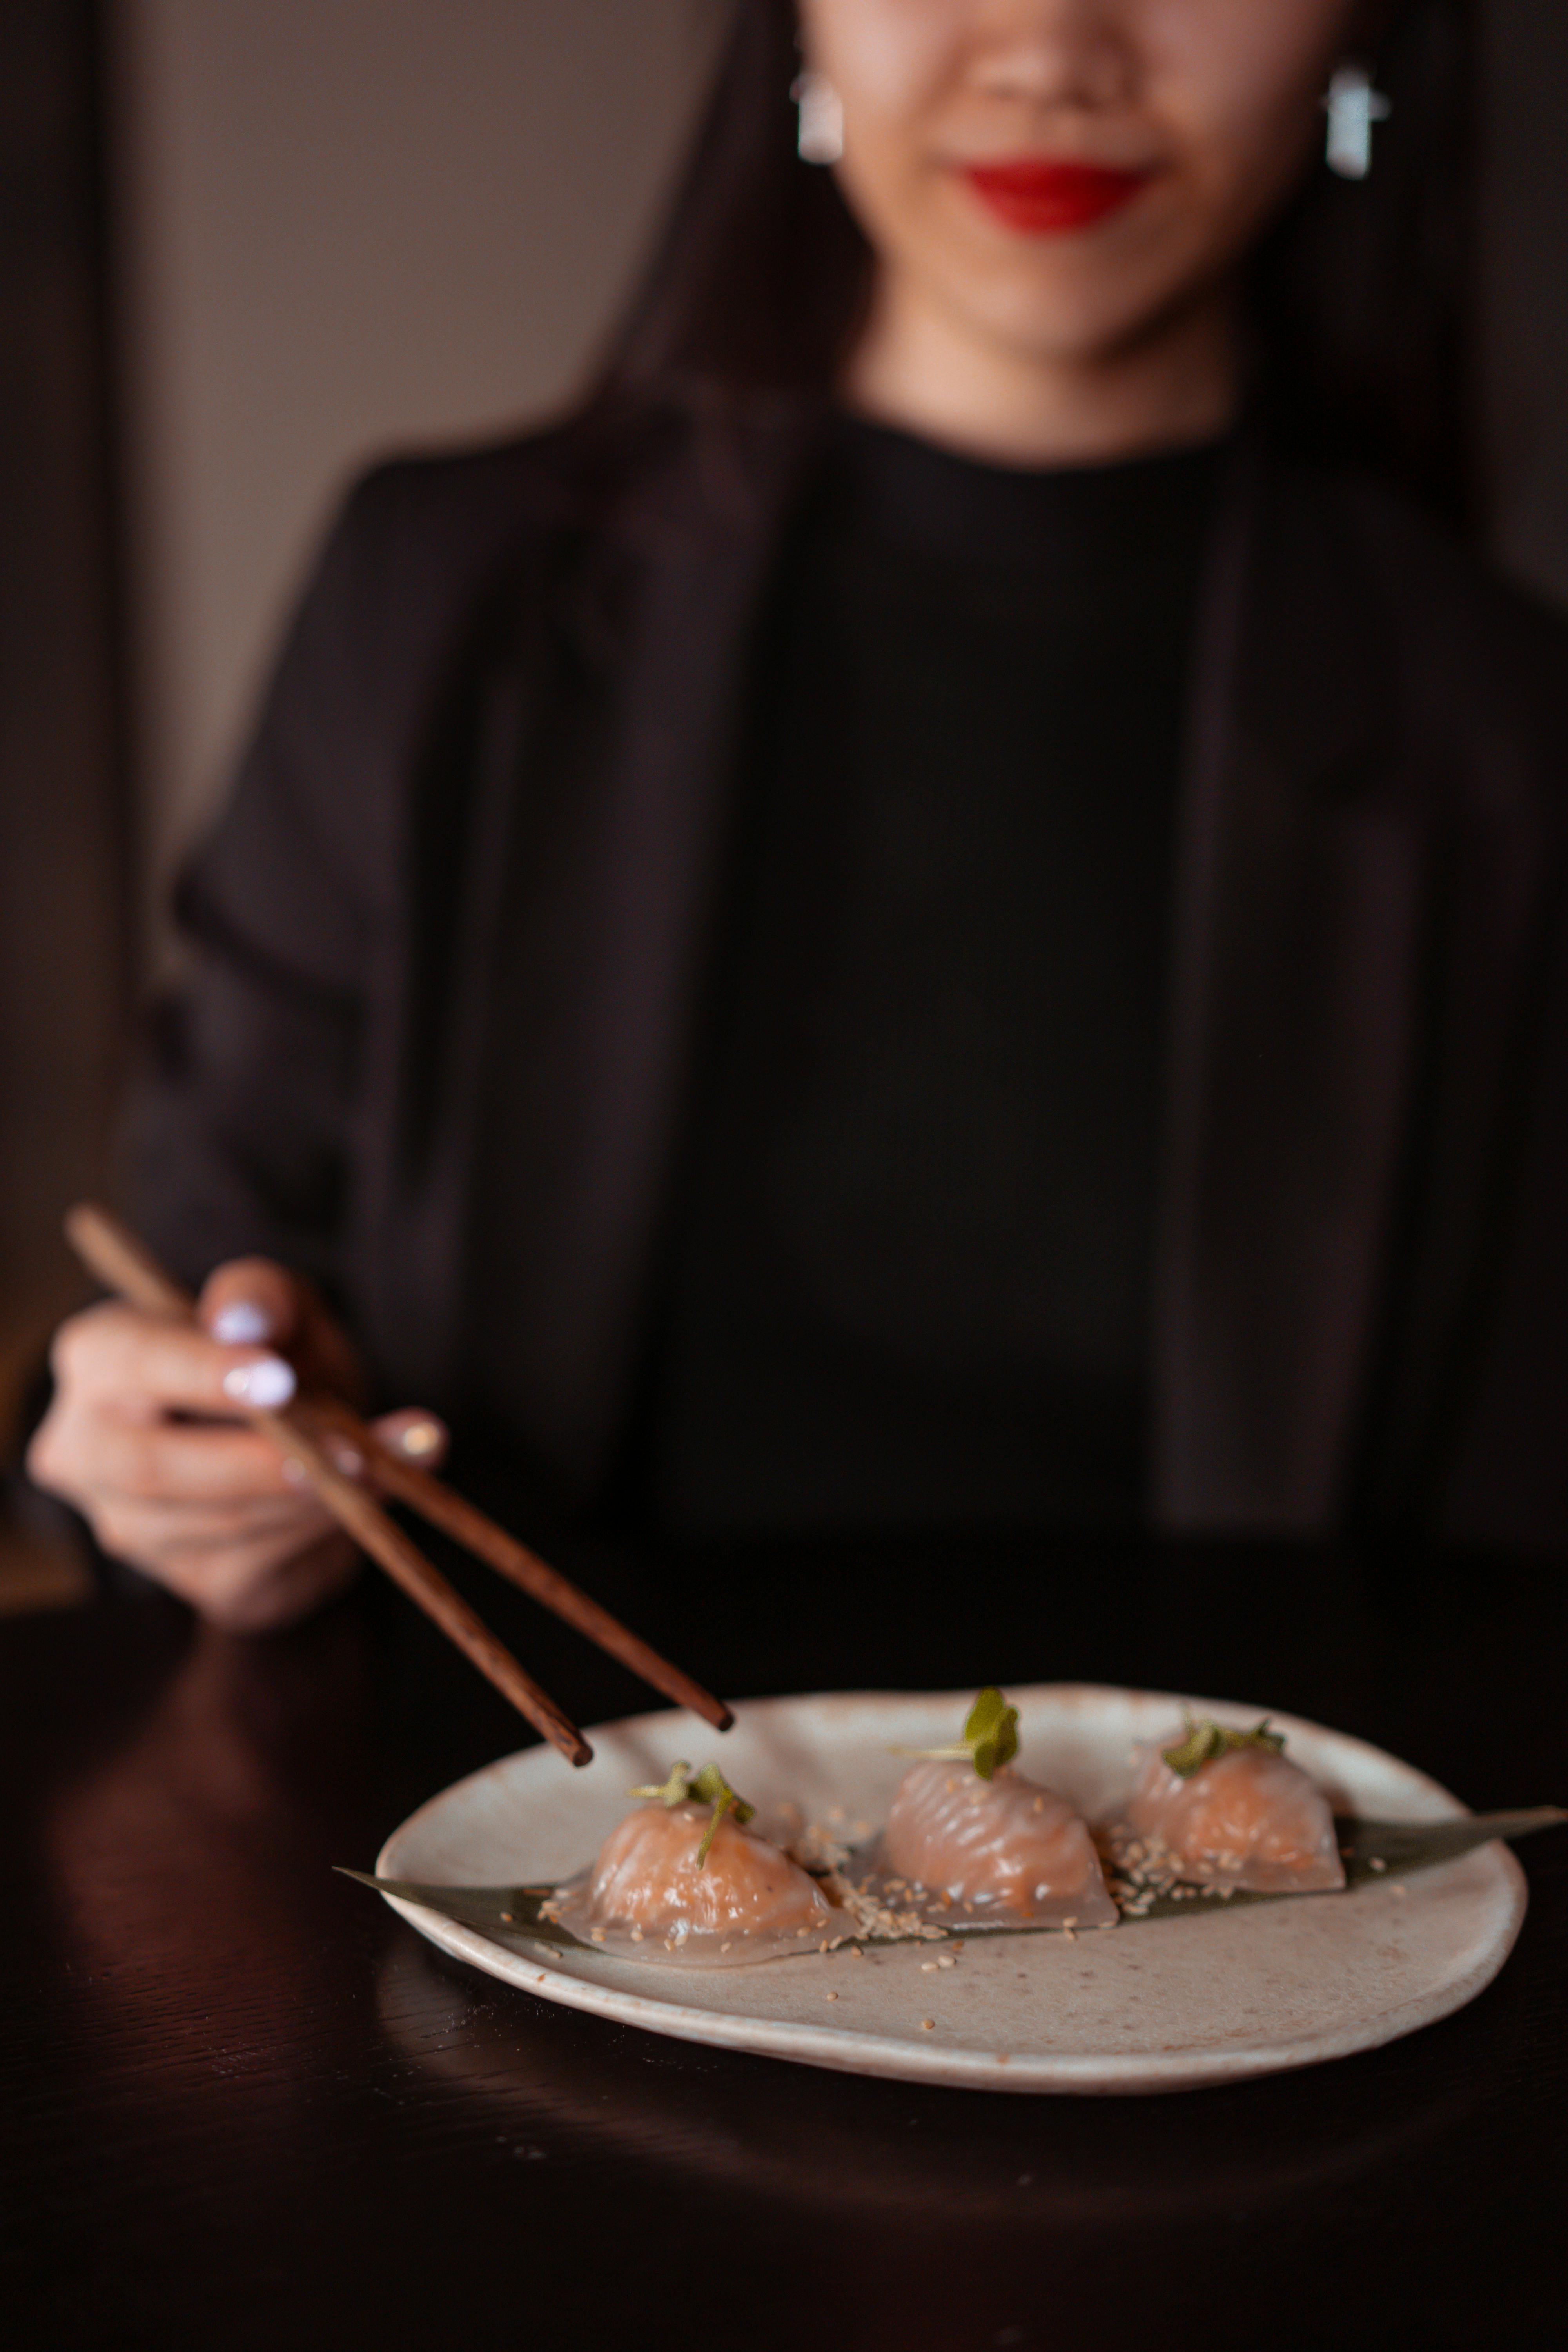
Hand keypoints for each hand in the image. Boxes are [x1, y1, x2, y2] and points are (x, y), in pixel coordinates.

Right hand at [27, 1258, 447, 1630]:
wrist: (300, 1431)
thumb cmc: (275, 1353)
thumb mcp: (280, 1305)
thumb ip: (261, 1295)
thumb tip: (246, 1318)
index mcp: (97, 1359)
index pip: (132, 1362)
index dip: (204, 1373)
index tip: (280, 1379)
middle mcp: (88, 1449)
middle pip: (154, 1468)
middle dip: (260, 1462)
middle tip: (350, 1451)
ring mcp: (131, 1526)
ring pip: (219, 1523)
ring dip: (316, 1497)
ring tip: (390, 1464)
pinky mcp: (193, 1579)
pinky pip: (259, 1565)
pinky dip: (324, 1531)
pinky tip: (370, 1499)